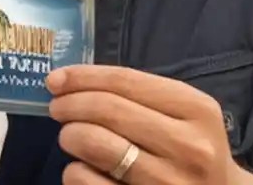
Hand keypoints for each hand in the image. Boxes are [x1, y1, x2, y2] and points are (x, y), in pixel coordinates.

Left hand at [49, 65, 252, 183]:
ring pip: (93, 144)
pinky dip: (75, 171)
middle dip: (69, 105)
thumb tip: (63, 81)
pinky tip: (86, 170)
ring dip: (69, 136)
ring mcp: (169, 183)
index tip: (54, 80)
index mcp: (197, 110)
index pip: (124, 81)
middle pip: (105, 110)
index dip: (81, 77)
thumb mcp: (182, 114)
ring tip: (72, 138)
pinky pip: (86, 181)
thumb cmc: (189, 149)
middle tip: (57, 109)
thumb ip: (132, 93)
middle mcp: (189, 147)